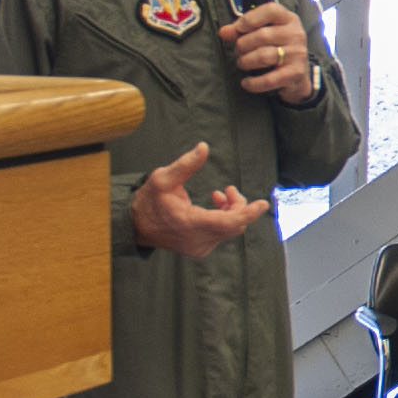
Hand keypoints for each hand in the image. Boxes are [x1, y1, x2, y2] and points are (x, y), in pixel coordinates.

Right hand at [131, 141, 263, 256]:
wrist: (135, 225)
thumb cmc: (149, 200)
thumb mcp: (162, 178)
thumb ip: (185, 164)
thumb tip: (203, 147)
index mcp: (190, 224)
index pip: (228, 222)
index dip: (248, 213)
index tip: (262, 204)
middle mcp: (198, 241)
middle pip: (234, 225)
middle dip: (238, 205)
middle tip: (229, 189)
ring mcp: (200, 248)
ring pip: (230, 230)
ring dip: (231, 211)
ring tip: (219, 195)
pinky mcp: (200, 250)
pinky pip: (222, 234)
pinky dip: (224, 219)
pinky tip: (214, 206)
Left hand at [219, 0, 320, 104]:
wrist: (298, 76)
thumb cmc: (277, 49)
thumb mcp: (263, 34)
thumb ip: (242, 31)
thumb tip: (224, 32)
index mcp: (289, 19)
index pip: (271, 10)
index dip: (250, 18)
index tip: (238, 28)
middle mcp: (296, 34)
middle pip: (262, 35)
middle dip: (242, 45)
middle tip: (238, 51)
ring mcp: (297, 54)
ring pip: (263, 56)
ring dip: (245, 62)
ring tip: (242, 64)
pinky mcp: (295, 73)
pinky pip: (269, 79)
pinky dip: (253, 82)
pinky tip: (246, 82)